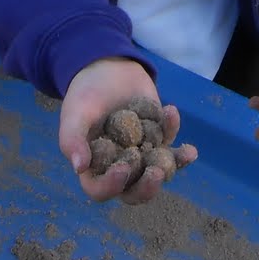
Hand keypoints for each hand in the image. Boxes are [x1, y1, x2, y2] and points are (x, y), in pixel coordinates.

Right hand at [60, 59, 197, 204]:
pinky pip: (170, 142)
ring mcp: (142, 155)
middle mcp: (119, 167)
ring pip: (159, 172)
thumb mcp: (74, 113)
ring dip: (173, 165)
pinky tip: (170, 112)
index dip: (111, 185)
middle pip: (134, 191)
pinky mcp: (158, 138)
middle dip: (147, 187)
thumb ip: (72, 139)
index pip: (100, 189)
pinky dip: (173, 130)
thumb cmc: (85, 94)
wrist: (106, 68)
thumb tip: (79, 168)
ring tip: (186, 153)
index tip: (122, 168)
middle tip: (156, 173)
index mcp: (94, 168)